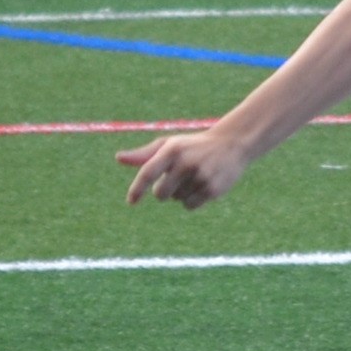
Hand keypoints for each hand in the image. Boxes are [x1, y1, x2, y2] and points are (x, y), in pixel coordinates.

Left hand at [120, 127, 251, 208]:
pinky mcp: (212, 189)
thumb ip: (144, 155)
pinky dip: (191, 201)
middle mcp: (185, 162)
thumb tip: (118, 158)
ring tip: (195, 177)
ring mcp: (200, 176)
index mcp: (172, 149)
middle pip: (161, 193)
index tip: (131, 201)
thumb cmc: (193, 146)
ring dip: (181, 193)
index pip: (148, 172)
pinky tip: (202, 186)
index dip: (137, 188)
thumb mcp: (170, 145)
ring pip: (176, 200)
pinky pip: (189, 206)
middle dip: (164, 191)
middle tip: (177, 179)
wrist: (232, 144)